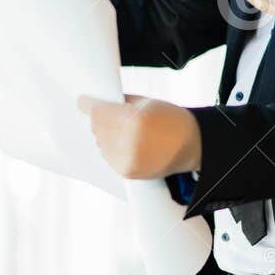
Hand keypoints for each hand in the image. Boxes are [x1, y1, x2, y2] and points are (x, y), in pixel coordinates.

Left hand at [76, 94, 201, 178]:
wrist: (192, 146)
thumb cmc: (171, 119)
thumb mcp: (147, 102)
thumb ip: (121, 102)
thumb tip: (97, 102)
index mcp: (136, 121)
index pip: (101, 112)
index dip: (89, 104)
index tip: (82, 101)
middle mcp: (130, 143)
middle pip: (98, 127)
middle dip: (101, 118)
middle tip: (111, 114)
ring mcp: (127, 160)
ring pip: (101, 142)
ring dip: (106, 134)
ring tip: (124, 130)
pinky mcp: (127, 173)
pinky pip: (108, 156)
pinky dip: (112, 148)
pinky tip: (126, 142)